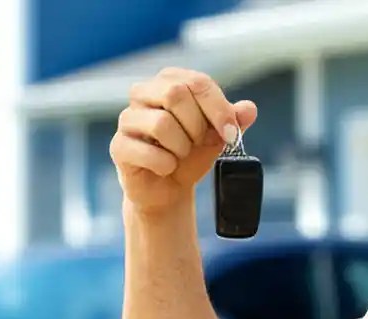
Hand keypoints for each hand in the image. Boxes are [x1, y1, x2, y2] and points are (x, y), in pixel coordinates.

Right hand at [110, 67, 257, 215]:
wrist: (168, 189)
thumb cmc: (190, 155)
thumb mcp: (217, 136)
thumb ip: (233, 120)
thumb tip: (249, 109)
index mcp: (169, 80)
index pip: (197, 82)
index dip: (218, 108)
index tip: (230, 133)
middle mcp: (143, 93)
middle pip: (175, 93)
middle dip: (197, 125)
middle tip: (199, 143)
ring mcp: (127, 119)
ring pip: (161, 123)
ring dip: (181, 147)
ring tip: (180, 156)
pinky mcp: (118, 146)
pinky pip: (146, 151)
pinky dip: (165, 164)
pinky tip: (165, 168)